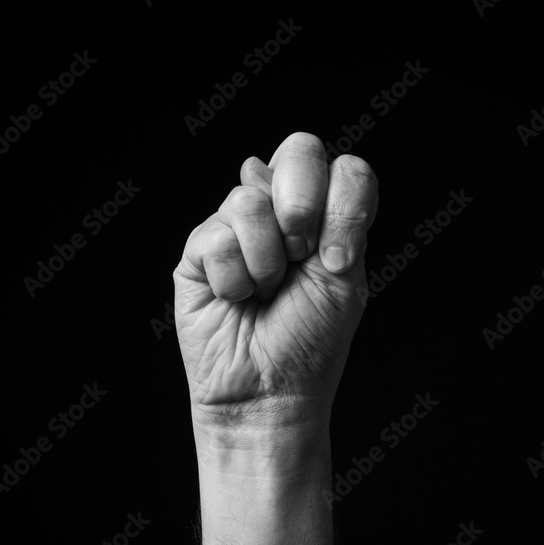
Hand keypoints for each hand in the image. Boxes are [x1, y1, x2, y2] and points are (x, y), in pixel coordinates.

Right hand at [173, 132, 378, 428]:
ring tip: (262, 292)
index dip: (344, 204)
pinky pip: (216, 237)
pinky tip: (234, 299)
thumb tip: (262, 165)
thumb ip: (330, 214)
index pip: (345, 168)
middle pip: (298, 151)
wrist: (269, 392)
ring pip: (249, 199)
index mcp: (327, 217)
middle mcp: (281, 212)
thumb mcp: (342, 277)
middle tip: (300, 257)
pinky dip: (233, 279)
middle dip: (303, 209)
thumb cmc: (309, 341)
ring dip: (265, 262)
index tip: (335, 259)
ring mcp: (238, 227)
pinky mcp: (198, 252)